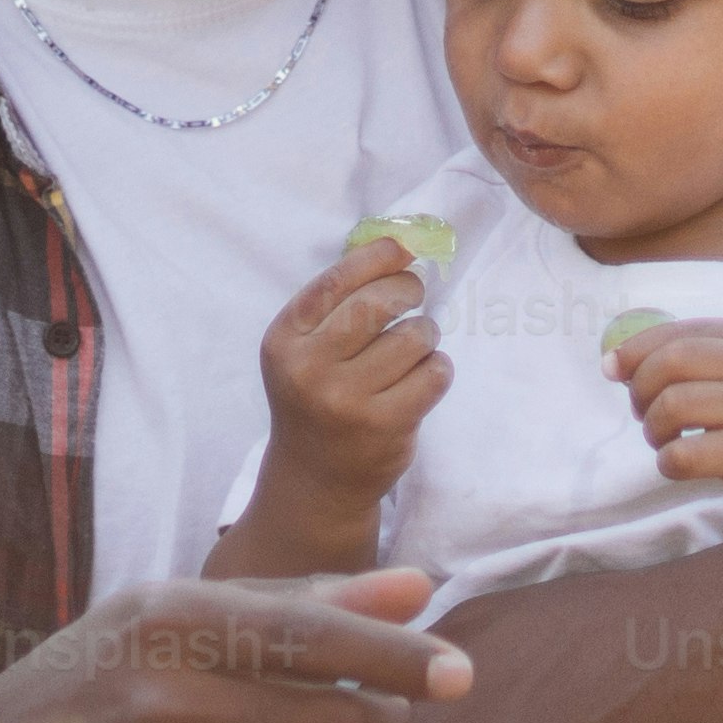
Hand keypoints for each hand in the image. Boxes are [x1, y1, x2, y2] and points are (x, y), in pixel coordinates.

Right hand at [247, 236, 447, 530]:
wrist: (315, 478)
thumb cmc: (317, 398)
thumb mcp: (304, 350)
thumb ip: (336, 303)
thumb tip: (395, 244)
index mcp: (284, 341)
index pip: (335, 282)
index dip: (376, 257)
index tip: (402, 249)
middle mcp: (309, 369)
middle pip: (377, 303)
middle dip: (407, 289)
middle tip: (415, 293)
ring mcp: (347, 400)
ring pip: (413, 337)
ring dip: (425, 334)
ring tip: (415, 346)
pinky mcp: (385, 425)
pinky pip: (434, 373)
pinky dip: (438, 368)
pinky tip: (423, 377)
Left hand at [614, 315, 722, 545]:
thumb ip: (703, 363)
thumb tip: (617, 360)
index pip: (683, 331)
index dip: (637, 348)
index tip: (612, 369)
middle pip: (672, 361)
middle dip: (641, 388)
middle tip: (642, 414)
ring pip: (673, 406)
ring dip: (653, 429)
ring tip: (665, 442)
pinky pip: (683, 454)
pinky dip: (668, 462)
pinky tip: (682, 467)